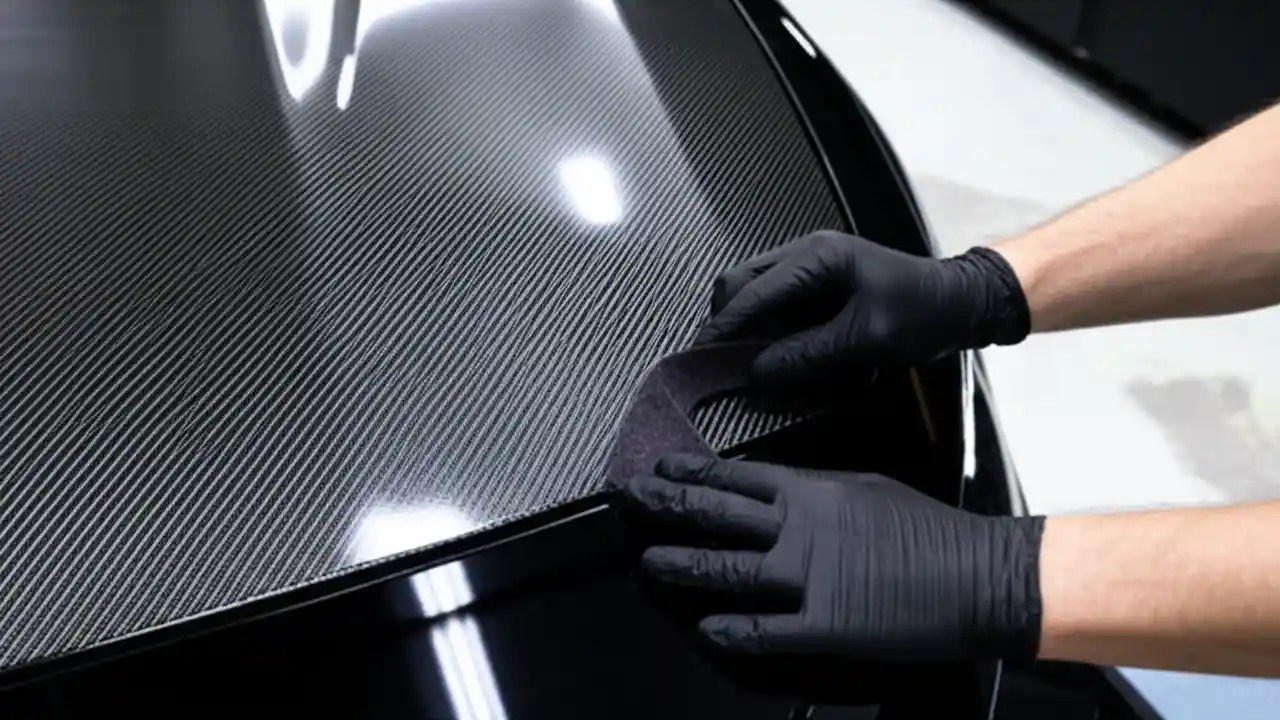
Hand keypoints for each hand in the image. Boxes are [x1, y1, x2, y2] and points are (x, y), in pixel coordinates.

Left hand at [618, 454, 1044, 661]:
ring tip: (647, 562)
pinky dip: (729, 629)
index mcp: (813, 491)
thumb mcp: (867, 489)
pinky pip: (764, 629)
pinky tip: (703, 628)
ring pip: (726, 569)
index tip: (658, 468)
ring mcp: (809, 577)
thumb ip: (815, 490)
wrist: (979, 574)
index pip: (734, 476)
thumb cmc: (930, 531)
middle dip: (665, 505)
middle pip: (716, 513)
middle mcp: (802, 528)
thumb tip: (779, 489)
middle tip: (628, 499)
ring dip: (680, 564)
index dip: (689, 472)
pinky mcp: (825, 624)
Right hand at [697, 231, 1029, 385]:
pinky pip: (776, 301)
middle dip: (726, 320)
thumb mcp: (866, 339)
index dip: (724, 326)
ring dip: (744, 323)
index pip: (751, 290)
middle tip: (719, 360)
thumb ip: (808, 354)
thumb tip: (757, 373)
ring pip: (754, 290)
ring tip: (741, 359)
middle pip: (741, 281)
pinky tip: (771, 350)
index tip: (702, 355)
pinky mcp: (818, 283)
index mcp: (817, 257)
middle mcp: (807, 253)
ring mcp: (811, 265)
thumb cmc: (921, 314)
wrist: (962, 302)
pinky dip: (765, 325)